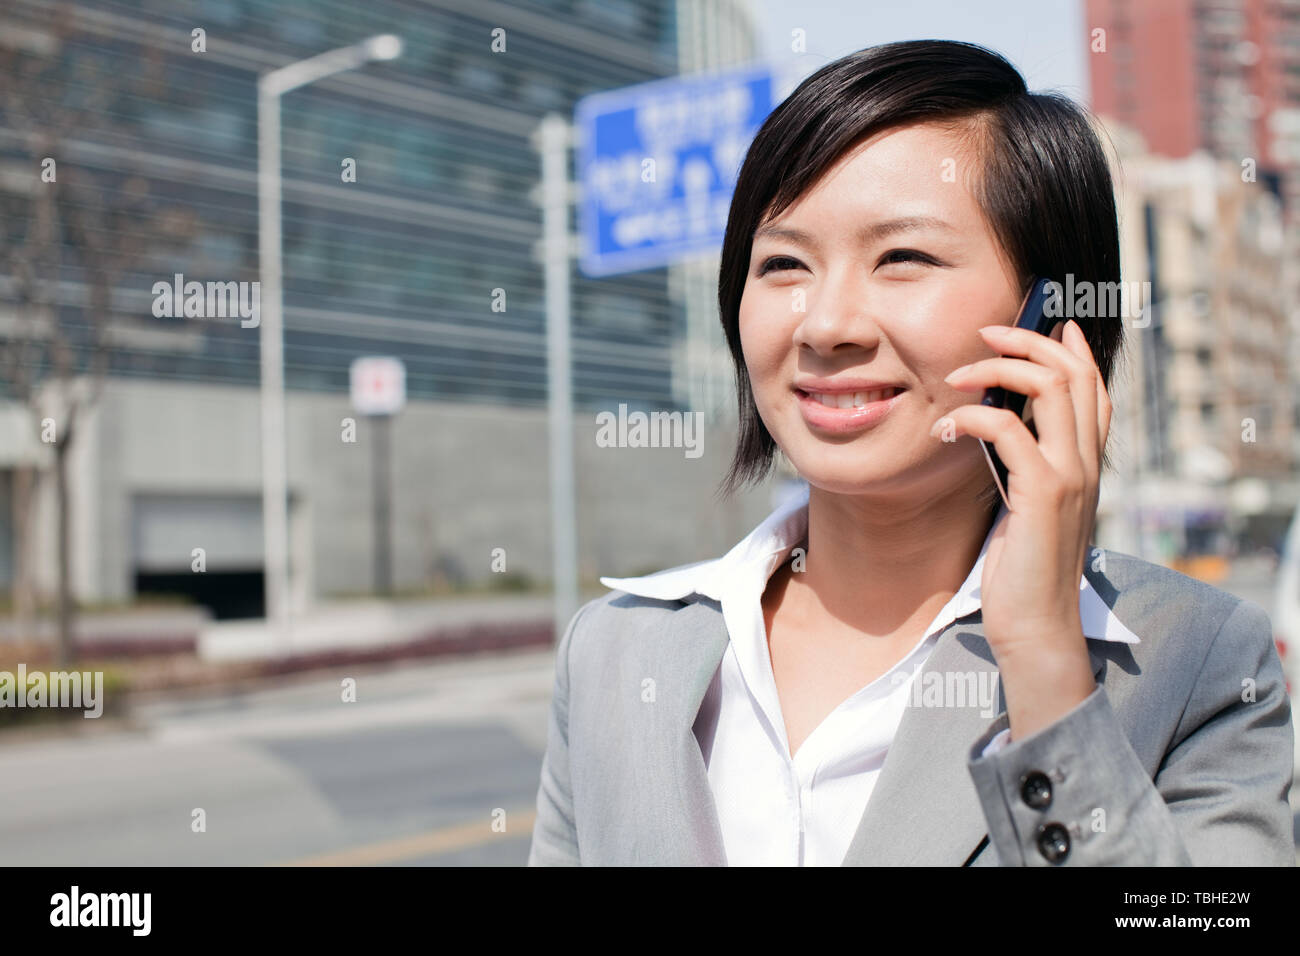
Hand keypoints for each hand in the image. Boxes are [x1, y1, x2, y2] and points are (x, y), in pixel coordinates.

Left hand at [929, 319, 1113, 740]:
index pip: (1094, 388)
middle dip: (1029, 341)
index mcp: (1086, 464)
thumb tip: (997, 432)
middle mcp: (1087, 463)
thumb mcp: (1026, 508)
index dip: (1071, 349)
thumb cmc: (1022, 571)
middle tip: (986, 334)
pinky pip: (1008, 430)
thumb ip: (1023, 468)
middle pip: (1074, 374)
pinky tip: (945, 429)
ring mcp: (1070, 476)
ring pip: (1050, 389)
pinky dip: (971, 418)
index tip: (1044, 323)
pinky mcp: (1043, 494)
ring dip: (998, 370)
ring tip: (957, 376)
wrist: (1035, 626)